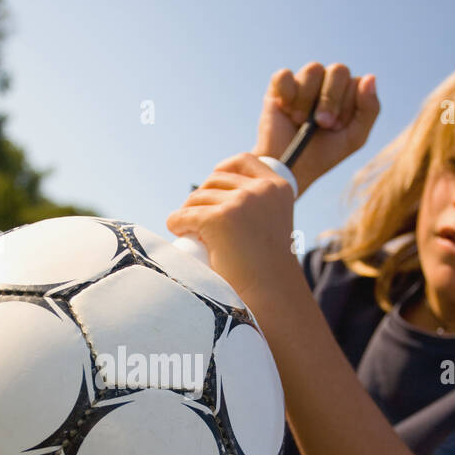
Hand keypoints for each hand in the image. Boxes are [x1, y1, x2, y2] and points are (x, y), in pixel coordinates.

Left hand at [165, 152, 297, 302]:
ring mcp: (240, 202)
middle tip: (196, 219)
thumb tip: (222, 194)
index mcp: (278, 187)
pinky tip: (177, 230)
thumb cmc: (269, 269)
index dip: (222, 169)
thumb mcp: (273, 226)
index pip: (243, 160)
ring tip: (189, 232)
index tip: (212, 186)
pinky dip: (176, 223)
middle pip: (215, 180)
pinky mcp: (219, 219)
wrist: (271, 294)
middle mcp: (261, 190)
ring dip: (187, 213)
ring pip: (197, 199)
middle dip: (200, 197)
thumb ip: (261, 209)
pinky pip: (184, 215)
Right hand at [253, 62, 379, 196]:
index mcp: (348, 93)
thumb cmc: (324, 154)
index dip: (347, 106)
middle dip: (330, 100)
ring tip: (298, 121)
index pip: (356, 83)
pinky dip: (286, 92)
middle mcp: (328, 82)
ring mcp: (304, 82)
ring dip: (307, 99)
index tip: (336, 128)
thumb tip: (371, 77)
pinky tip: (284, 109)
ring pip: (313, 69)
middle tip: (321, 123)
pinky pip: (284, 75)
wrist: (289, 169)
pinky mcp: (279, 86)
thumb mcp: (354, 138)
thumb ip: (370, 109)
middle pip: (338, 70)